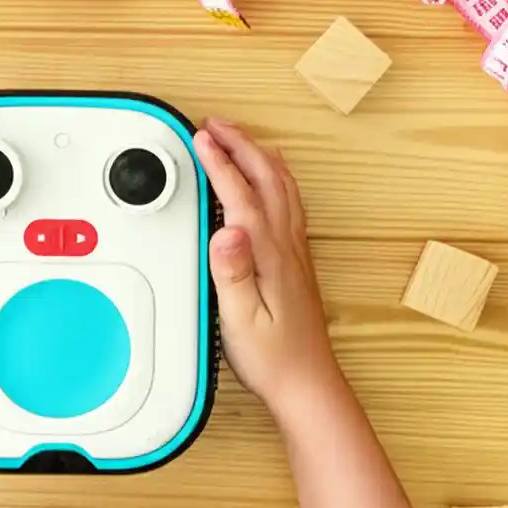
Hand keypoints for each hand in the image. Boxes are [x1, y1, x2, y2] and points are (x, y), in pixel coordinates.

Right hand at [193, 118, 338, 409]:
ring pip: (281, 185)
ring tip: (237, 137)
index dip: (219, 162)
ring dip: (258, 154)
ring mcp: (295, 250)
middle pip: (266, 178)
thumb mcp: (241, 319)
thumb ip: (232, 273)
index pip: (240, 195)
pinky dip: (272, 176)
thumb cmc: (272, 357)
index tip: (200, 138)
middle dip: (240, 144)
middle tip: (215, 124)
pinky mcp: (296, 260)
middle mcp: (286, 245)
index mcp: (268, 254)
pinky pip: (287, 202)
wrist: (307, 384)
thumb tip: (225, 231)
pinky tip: (266, 178)